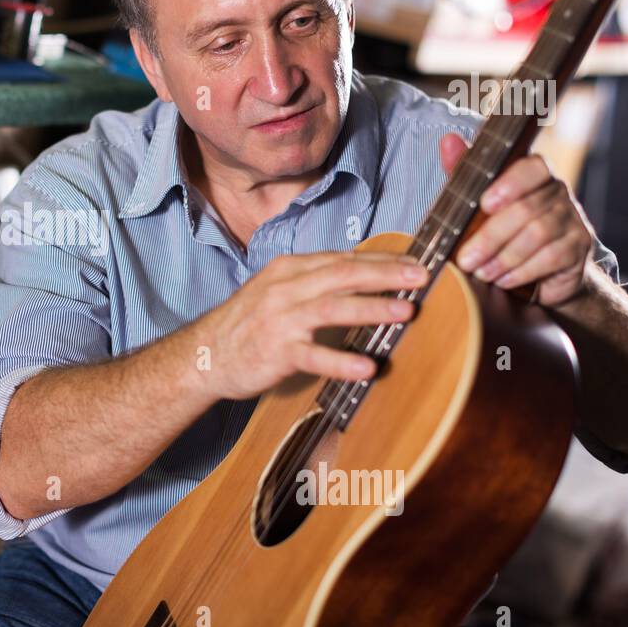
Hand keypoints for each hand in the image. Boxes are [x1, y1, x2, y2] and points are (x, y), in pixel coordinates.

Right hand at [197, 251, 429, 400]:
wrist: (205, 354)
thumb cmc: (247, 324)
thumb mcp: (278, 291)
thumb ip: (314, 282)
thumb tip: (362, 276)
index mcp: (289, 269)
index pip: (343, 259)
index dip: (382, 261)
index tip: (416, 263)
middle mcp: (285, 288)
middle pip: (343, 274)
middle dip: (386, 274)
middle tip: (422, 277)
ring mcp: (280, 319)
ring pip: (332, 307)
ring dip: (371, 307)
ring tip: (405, 311)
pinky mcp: (276, 351)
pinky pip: (313, 355)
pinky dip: (341, 360)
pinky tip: (367, 367)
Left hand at [440, 134, 596, 308]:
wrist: (541, 275)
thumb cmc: (503, 233)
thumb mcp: (478, 205)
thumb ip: (465, 174)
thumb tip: (448, 139)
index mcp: (535, 175)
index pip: (533, 166)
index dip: (511, 184)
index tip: (485, 204)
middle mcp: (559, 192)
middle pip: (526, 209)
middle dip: (490, 237)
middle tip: (465, 260)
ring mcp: (573, 220)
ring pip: (538, 234)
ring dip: (503, 257)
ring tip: (481, 273)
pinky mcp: (579, 248)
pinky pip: (551, 257)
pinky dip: (522, 271)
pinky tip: (503, 280)